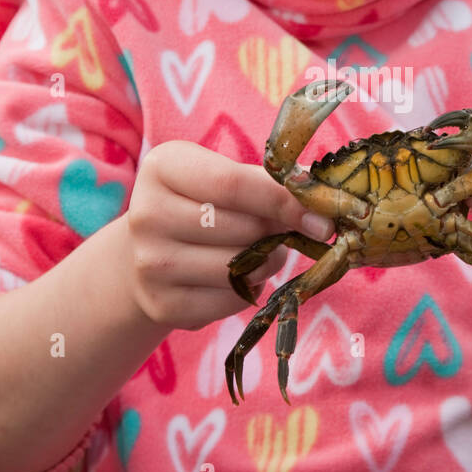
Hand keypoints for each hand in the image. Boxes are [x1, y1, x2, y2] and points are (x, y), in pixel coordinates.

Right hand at [124, 141, 334, 329]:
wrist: (150, 253)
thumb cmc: (202, 206)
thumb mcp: (224, 179)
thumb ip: (269, 185)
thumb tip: (324, 202)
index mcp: (162, 167)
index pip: (234, 184)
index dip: (285, 201)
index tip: (323, 219)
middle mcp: (146, 214)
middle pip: (241, 227)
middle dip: (277, 232)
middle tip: (283, 232)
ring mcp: (149, 263)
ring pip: (238, 268)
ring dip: (266, 262)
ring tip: (259, 253)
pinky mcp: (162, 303)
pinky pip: (231, 300)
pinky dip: (250, 290)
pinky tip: (239, 276)